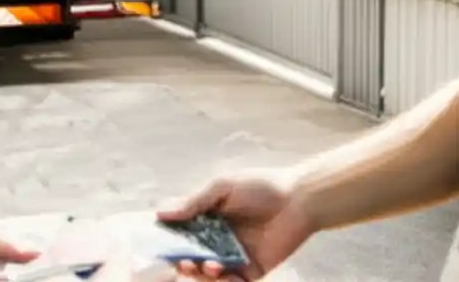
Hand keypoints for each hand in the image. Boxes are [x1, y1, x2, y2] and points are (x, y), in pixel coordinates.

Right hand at [156, 169, 315, 280]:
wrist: (299, 200)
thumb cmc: (261, 186)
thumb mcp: (223, 188)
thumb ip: (194, 203)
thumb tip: (160, 213)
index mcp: (208, 219)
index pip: (181, 234)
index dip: (168, 242)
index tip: (158, 246)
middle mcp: (217, 240)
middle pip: (192, 258)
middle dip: (184, 264)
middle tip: (184, 262)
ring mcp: (234, 258)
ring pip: (209, 275)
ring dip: (203, 275)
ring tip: (210, 266)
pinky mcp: (252, 272)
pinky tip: (226, 276)